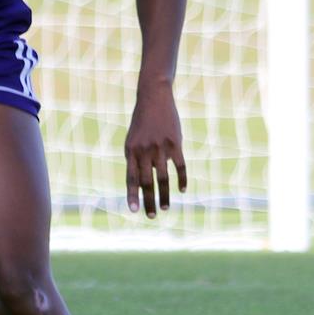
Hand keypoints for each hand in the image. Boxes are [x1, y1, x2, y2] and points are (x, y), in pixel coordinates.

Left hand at [124, 83, 188, 217]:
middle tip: (151, 216)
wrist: (154, 98)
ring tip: (164, 209)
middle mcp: (145, 151)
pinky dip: (181, 180)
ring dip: (164, 195)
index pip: (131, 178)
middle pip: (147, 182)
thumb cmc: (142, 122)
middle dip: (148, 201)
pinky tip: (182, 191)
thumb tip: (138, 183)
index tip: (134, 211)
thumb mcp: (133, 140)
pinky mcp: (175, 143)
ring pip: (163, 178)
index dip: (132, 195)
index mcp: (131, 151)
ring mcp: (160, 147)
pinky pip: (180, 166)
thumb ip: (135, 160)